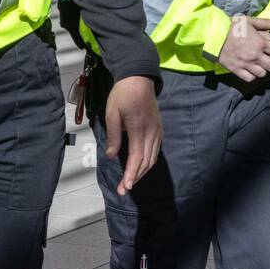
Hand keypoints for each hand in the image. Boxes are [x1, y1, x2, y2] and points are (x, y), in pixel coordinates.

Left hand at [103, 75, 161, 195]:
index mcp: (139, 129)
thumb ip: (113, 136)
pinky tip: (139, 166)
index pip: (136, 158)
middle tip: (123, 190)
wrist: (139, 78)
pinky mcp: (159, 129)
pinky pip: (155, 150)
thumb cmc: (122, 94)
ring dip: (142, 171)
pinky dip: (148, 162)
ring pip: (153, 158)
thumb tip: (110, 156)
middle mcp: (152, 132)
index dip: (130, 174)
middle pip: (146, 161)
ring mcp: (158, 130)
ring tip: (130, 181)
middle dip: (135, 177)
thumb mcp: (112, 114)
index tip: (125, 187)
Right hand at [216, 15, 269, 81]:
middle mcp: (255, 55)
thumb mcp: (249, 21)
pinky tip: (250, 70)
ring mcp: (246, 64)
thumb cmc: (232, 26)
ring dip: (262, 70)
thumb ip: (265, 23)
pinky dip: (252, 75)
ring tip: (259, 65)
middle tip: (268, 59)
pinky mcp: (236, 69)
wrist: (214, 35)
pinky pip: (249, 78)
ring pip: (262, 74)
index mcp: (260, 43)